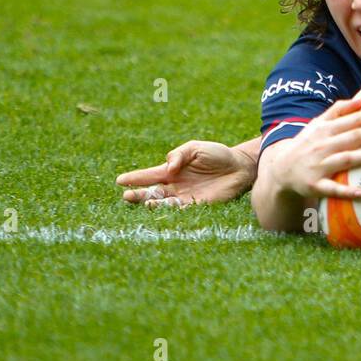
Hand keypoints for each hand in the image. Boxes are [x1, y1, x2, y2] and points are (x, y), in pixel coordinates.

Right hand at [117, 140, 256, 207]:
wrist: (240, 166)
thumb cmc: (217, 154)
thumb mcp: (195, 148)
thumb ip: (179, 155)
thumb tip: (168, 167)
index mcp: (172, 170)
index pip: (150, 175)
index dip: (135, 178)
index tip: (120, 180)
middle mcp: (176, 185)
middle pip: (152, 192)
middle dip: (139, 194)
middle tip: (127, 196)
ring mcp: (186, 196)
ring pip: (164, 203)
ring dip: (153, 204)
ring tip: (145, 203)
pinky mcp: (198, 205)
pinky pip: (182, 210)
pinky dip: (172, 211)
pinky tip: (163, 210)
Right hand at [270, 98, 360, 199]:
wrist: (280, 169)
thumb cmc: (306, 144)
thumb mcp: (317, 124)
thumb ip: (337, 111)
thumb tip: (360, 101)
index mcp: (325, 130)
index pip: (353, 120)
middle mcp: (322, 146)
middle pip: (353, 137)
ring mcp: (319, 166)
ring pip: (346, 159)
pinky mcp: (315, 185)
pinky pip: (332, 188)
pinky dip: (346, 191)